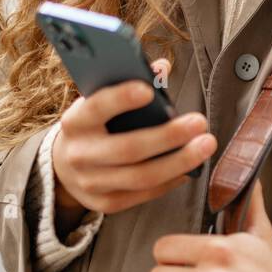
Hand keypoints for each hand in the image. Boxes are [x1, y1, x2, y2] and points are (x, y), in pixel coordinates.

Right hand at [52, 57, 215, 214]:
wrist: (65, 165)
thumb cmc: (95, 125)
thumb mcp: (100, 102)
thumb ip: (129, 84)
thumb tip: (162, 68)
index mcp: (76, 122)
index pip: (96, 108)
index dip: (120, 99)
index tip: (148, 90)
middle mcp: (80, 154)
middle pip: (127, 149)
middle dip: (167, 136)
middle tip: (200, 122)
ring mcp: (91, 183)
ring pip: (141, 177)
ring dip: (179, 162)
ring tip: (206, 145)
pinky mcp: (106, 203)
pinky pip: (144, 194)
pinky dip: (171, 180)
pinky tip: (190, 168)